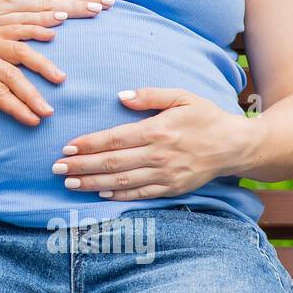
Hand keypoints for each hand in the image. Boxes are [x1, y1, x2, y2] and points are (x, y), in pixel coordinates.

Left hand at [0, 24, 66, 139]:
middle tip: (49, 111)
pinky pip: (13, 28)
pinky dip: (33, 29)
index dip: (15, 108)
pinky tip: (53, 34)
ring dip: (41, 62)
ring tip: (60, 77)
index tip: (33, 121)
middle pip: (10, 74)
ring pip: (18, 49)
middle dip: (31, 94)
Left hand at [53, 88, 258, 199]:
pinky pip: (140, 195)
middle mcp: (159, 155)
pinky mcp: (172, 189)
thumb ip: (150, 95)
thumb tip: (121, 96)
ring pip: (122, 182)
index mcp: (158, 130)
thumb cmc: (206, 117)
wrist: (236, 146)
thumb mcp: (182, 96)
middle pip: (112, 163)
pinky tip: (99, 195)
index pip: (115, 138)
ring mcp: (166, 175)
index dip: (89, 144)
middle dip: (81, 166)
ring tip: (69, 183)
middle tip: (57, 168)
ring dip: (93, 184)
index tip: (67, 147)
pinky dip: (118, 197)